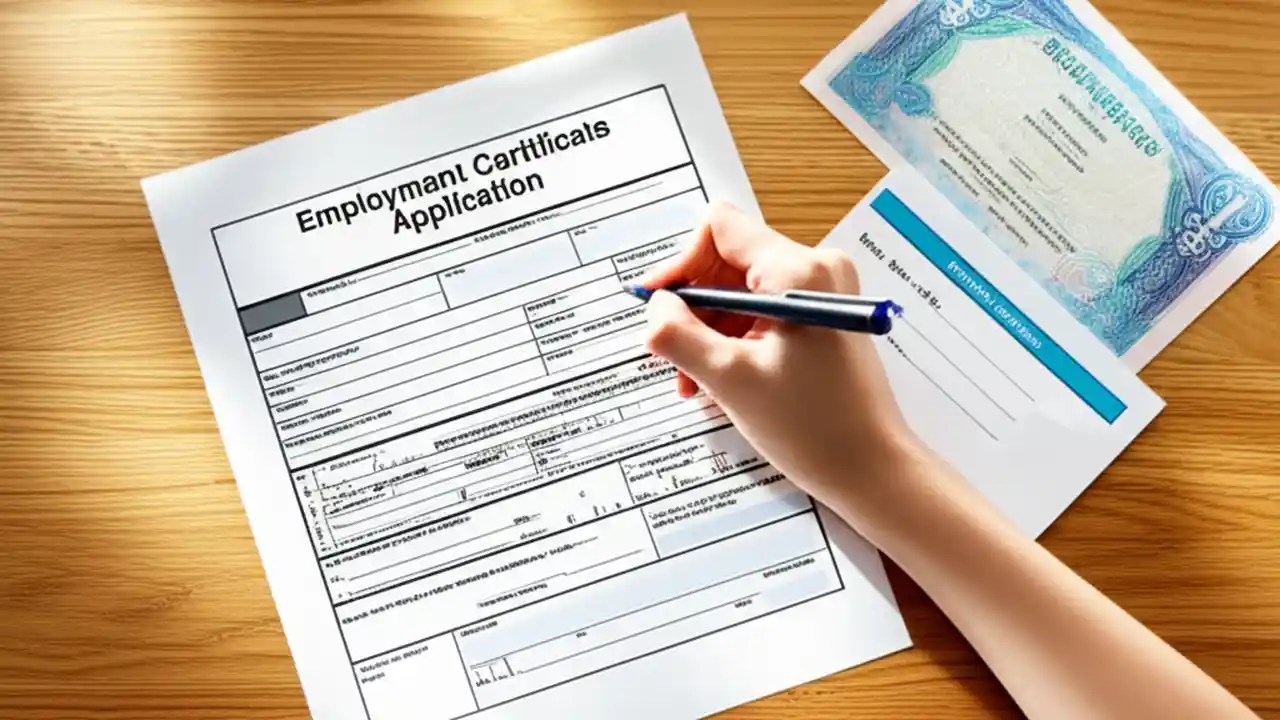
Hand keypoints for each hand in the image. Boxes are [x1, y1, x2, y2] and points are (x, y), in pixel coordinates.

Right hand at [640, 202, 919, 523]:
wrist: (873, 468)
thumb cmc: (814, 427)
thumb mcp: (729, 380)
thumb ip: (678, 334)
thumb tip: (654, 306)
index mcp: (797, 272)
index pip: (719, 228)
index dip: (680, 263)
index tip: (660, 304)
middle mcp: (815, 269)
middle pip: (728, 259)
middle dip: (693, 305)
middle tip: (672, 352)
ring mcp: (822, 292)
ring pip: (741, 289)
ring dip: (710, 329)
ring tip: (695, 379)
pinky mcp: (823, 316)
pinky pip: (762, 310)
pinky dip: (734, 338)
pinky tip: (722, 378)